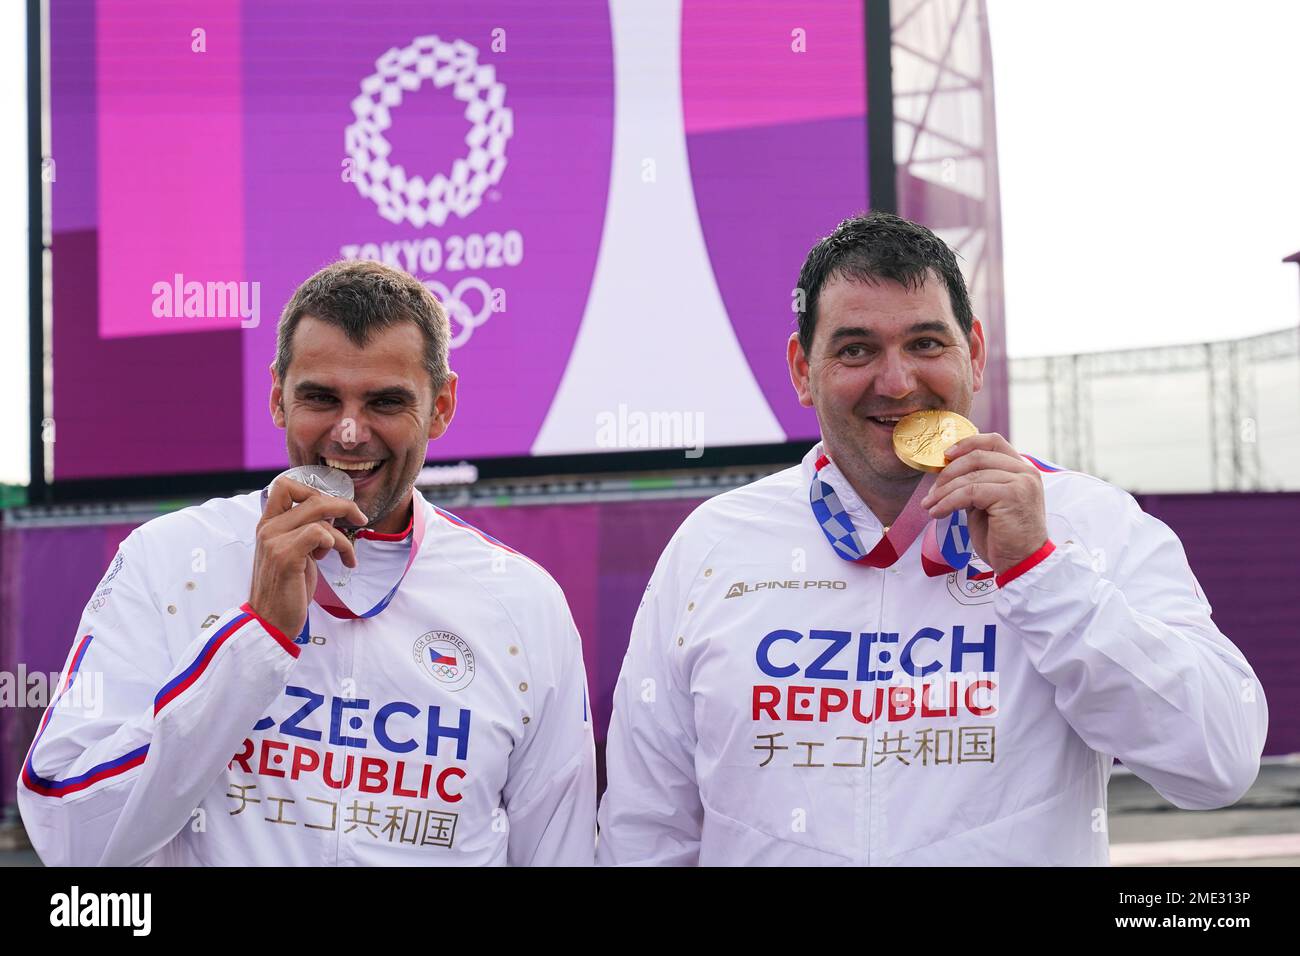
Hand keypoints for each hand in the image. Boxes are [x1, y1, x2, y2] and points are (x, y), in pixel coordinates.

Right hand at [248, 477, 367, 638]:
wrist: (270, 622)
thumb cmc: (287, 590)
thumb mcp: (296, 554)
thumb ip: (306, 532)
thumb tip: (333, 515)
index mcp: (268, 525)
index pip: (285, 485)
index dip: (314, 490)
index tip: (334, 507)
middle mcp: (268, 528)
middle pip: (312, 498)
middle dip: (344, 506)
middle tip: (360, 520)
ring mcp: (274, 541)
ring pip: (321, 518)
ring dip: (344, 538)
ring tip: (348, 556)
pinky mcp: (285, 556)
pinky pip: (319, 534)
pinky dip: (338, 545)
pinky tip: (343, 561)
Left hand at [919, 432, 1048, 574]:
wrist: (1021, 563)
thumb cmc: (1003, 537)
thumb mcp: (988, 503)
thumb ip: (977, 483)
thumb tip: (947, 473)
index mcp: (1022, 469)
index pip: (993, 441)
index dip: (966, 443)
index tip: (945, 455)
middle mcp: (1025, 472)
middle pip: (978, 456)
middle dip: (948, 472)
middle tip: (931, 491)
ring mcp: (1020, 482)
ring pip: (971, 476)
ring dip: (944, 492)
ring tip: (930, 506)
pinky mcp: (1011, 495)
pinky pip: (970, 492)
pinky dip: (948, 502)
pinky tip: (938, 513)